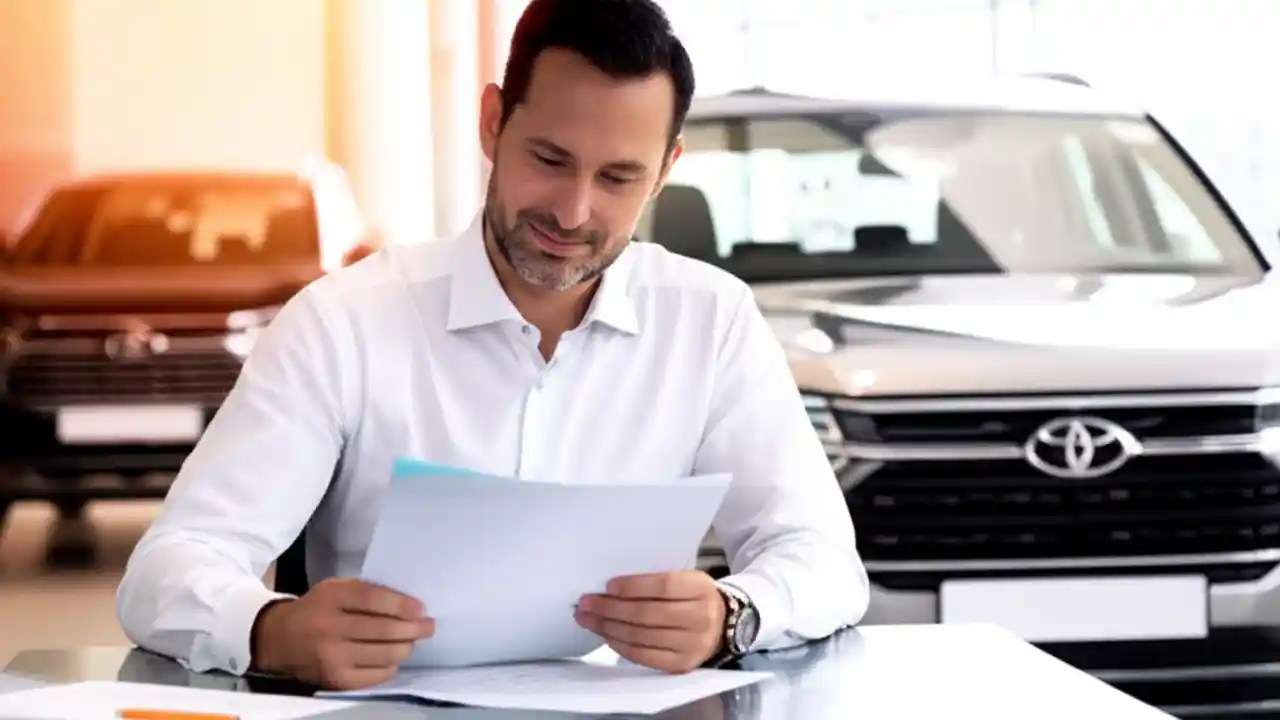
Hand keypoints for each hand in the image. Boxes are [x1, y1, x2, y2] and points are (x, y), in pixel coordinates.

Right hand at [250, 578, 433, 689]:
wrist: (281, 639)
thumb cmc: (317, 609)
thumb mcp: (335, 589)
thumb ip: (365, 591)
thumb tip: (408, 604)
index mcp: (331, 599)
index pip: (374, 599)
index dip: (402, 604)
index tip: (420, 608)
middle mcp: (330, 628)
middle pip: (384, 629)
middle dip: (413, 628)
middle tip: (428, 626)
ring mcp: (333, 657)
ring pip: (385, 653)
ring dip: (407, 647)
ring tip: (412, 641)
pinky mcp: (337, 680)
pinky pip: (376, 674)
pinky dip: (391, 666)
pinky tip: (393, 658)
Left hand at [575, 571, 724, 672]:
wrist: (723, 625)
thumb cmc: (694, 598)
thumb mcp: (686, 580)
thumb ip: (656, 582)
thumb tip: (610, 588)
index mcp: (700, 589)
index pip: (663, 586)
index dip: (633, 586)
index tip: (607, 586)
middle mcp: (699, 618)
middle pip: (647, 614)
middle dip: (610, 609)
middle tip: (586, 603)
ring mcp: (691, 645)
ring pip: (641, 637)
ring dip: (608, 628)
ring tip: (588, 619)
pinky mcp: (681, 665)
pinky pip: (644, 656)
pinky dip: (620, 646)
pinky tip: (606, 635)